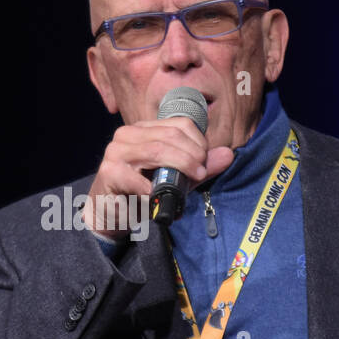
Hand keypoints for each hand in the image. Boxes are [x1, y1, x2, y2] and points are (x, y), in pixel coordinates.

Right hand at [82, 118, 234, 241]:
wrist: (110, 214)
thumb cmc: (141, 193)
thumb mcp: (175, 178)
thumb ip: (198, 166)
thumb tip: (228, 154)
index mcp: (143, 130)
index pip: (179, 124)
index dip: (198, 141)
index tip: (205, 163)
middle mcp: (128, 134)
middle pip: (171, 135)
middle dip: (192, 155)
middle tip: (201, 174)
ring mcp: (116, 151)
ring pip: (157, 150)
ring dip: (180, 166)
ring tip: (190, 181)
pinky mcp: (110, 172)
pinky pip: (140, 179)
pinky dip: (155, 191)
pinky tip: (160, 199)